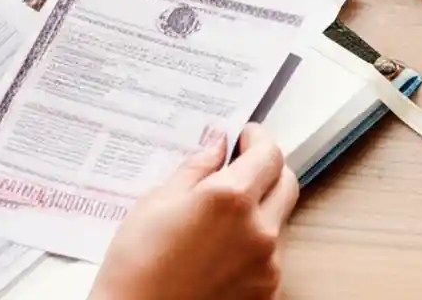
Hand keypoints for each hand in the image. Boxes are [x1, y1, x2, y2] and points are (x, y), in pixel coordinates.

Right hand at [90, 124, 299, 299]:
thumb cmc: (135, 265)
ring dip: (262, 207)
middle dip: (267, 169)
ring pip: (280, 218)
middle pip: (286, 182)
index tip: (246, 137)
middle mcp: (258, 230)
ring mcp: (268, 264)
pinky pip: (273, 254)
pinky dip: (257, 242)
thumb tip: (217, 147)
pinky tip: (224, 247)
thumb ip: (196, 169)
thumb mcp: (157, 202)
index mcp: (230, 198)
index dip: (257, 139)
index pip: (269, 153)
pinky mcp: (268, 290)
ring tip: (223, 216)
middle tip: (240, 168)